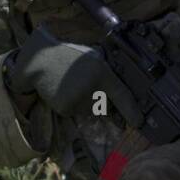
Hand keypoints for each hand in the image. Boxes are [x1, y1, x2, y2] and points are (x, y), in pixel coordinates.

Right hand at [5, 26, 142, 125]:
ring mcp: (78, 99)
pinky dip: (73, 106)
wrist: (39, 60)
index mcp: (101, 72)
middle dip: (103, 103)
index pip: (122, 95)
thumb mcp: (92, 58)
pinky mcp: (66, 108)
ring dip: (86, 103)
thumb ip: (106, 75)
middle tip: (88, 88)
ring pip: (91, 111)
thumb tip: (117, 98)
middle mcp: (92, 88)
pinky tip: (65, 92)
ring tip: (73, 86)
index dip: (132, 111)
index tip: (139, 122)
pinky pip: (76, 113)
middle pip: (106, 106)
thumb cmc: (69, 56)